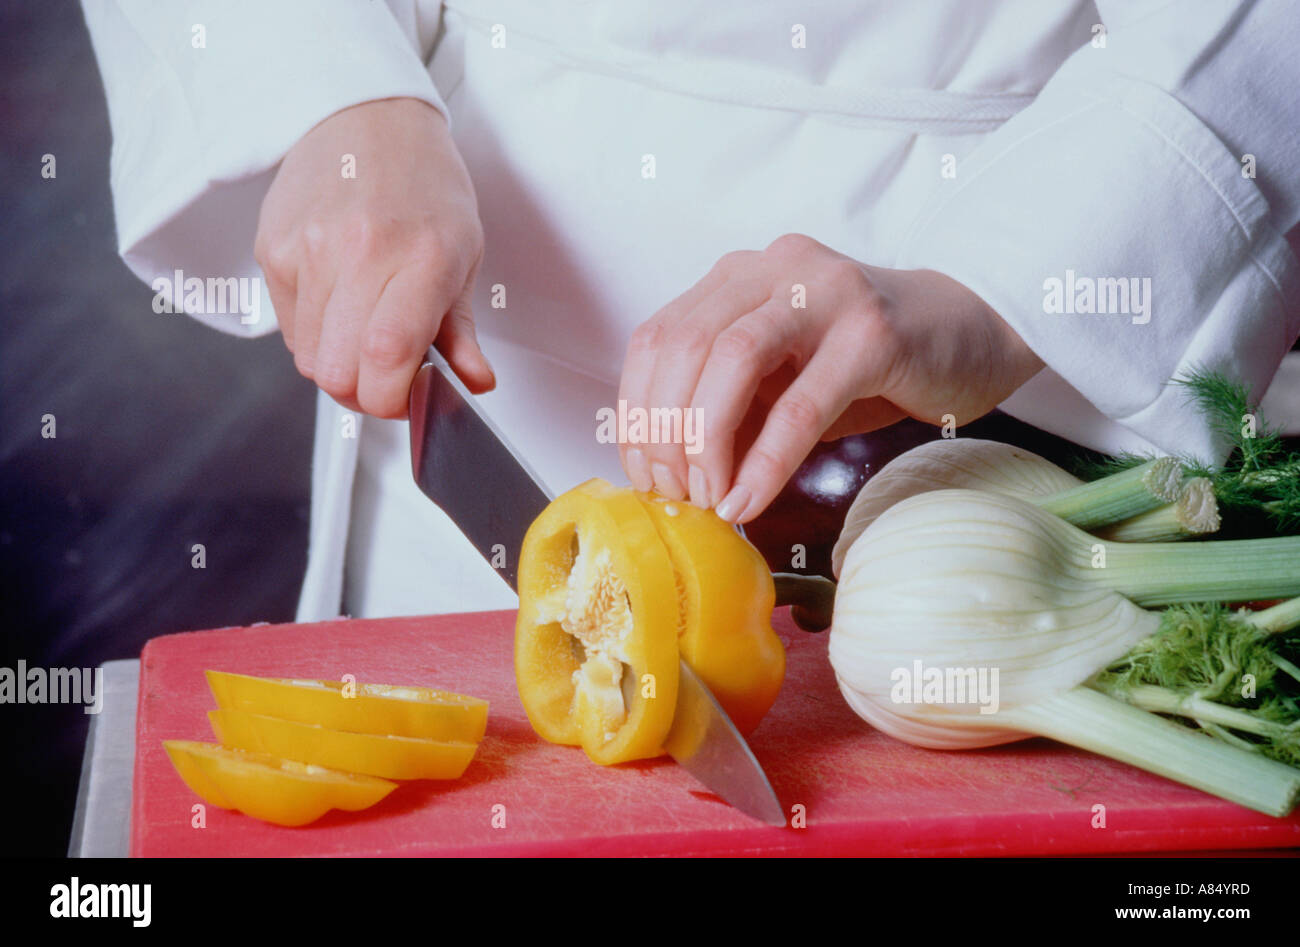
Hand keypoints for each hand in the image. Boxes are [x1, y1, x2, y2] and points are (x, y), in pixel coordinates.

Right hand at [254, 97, 492, 416]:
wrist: (365, 116)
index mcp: (420, 256)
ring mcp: (308, 251)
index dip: (392, 400)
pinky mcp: (272, 250)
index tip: (406, 398)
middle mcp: (359, 253)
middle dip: (364, 394)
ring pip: (310, 360)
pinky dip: (316, 335)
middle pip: (339, 374)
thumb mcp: (464, 251)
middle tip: (387, 376)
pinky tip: (339, 303)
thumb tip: (474, 384)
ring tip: (365, 330)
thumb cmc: (423, 182)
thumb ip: (462, 330)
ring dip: (339, 365)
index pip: (388, 356)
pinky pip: (289, 329)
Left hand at [617, 233, 1043, 522]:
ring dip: (708, 442)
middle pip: (685, 347)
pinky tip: (751, 499)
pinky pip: (801, 402)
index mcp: (739, 278)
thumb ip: (731, 407)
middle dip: (667, 434)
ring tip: (712, 498)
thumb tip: (671, 473)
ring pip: (731, 360)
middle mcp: (773, 269)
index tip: (646, 474)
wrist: (974, 331)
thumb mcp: (783, 382)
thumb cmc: (869, 364)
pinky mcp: (873, 332)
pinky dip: (766, 460)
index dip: (639, 412)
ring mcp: (824, 293)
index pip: (658, 338)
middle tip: (678, 495)